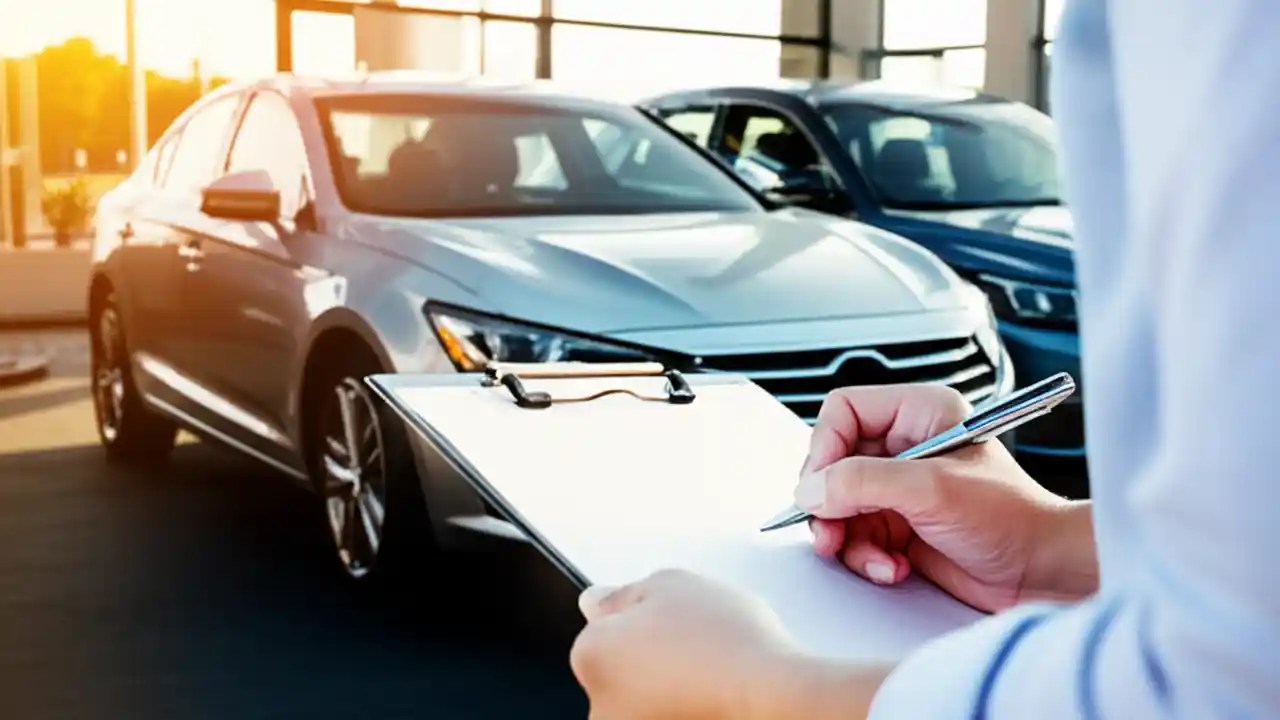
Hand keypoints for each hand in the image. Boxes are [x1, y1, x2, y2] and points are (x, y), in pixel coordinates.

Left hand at [571, 569, 887, 719]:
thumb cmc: (725, 643)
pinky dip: (692, 706)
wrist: (771, 695)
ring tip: (712, 673)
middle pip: (620, 672)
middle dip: (649, 659)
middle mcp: (601, 707)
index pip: (601, 635)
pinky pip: (674, 713)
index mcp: (591, 657)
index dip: (639, 623)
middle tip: (693, 647)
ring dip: (668, 687)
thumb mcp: (670, 584)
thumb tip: (599, 600)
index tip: (669, 621)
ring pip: (646, 699)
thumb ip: (623, 593)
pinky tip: (718, 697)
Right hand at [797, 385, 1096, 611]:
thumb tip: (812, 488)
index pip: (844, 412)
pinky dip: (865, 556)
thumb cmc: (1013, 519)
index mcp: (918, 413)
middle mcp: (905, 446)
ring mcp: (900, 488)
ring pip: (838, 505)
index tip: (820, 486)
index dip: (825, 448)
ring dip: (848, 538)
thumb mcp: (932, 490)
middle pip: (833, 463)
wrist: (1042, 573)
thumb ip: (864, 482)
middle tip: (828, 531)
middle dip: (830, 503)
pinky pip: (855, 536)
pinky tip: (892, 567)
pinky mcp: (899, 525)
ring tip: (872, 557)